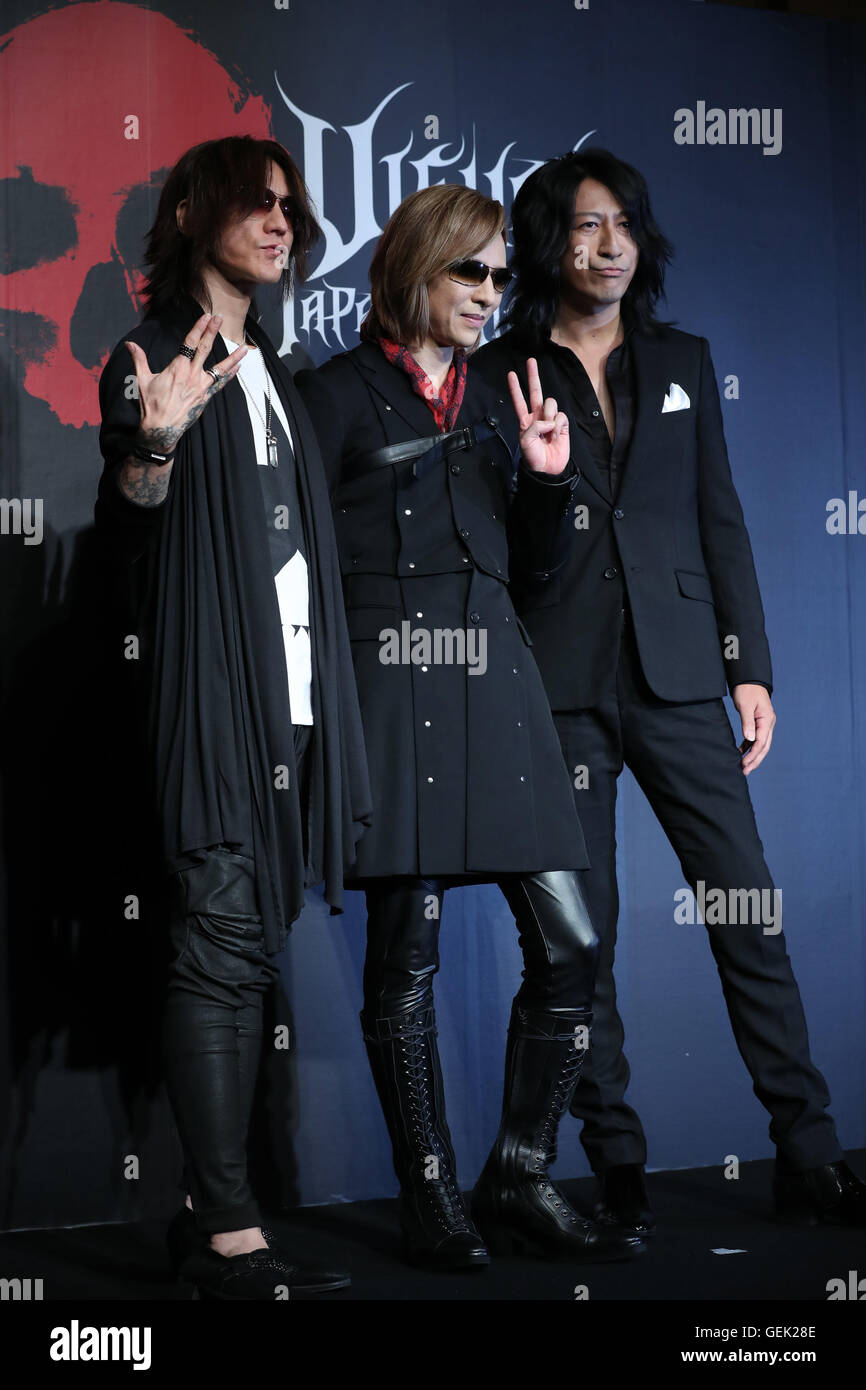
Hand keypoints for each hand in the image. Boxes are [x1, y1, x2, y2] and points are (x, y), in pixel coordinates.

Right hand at [124, 312, 245, 455]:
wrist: (161, 428)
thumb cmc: (151, 404)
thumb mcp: (143, 379)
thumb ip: (139, 359)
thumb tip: (129, 344)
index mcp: (177, 368)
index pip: (190, 342)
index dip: (198, 328)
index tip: (205, 317)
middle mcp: (192, 375)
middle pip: (205, 349)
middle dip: (212, 332)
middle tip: (220, 318)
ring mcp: (201, 386)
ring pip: (220, 368)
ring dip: (233, 356)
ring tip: (245, 347)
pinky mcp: (206, 397)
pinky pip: (221, 384)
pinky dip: (230, 374)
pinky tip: (238, 366)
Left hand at [507, 357, 569, 474]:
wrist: (547, 469)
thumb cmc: (533, 457)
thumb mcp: (526, 440)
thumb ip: (534, 426)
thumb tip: (549, 419)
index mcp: (525, 420)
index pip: (519, 401)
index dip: (515, 388)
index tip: (510, 374)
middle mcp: (537, 417)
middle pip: (536, 392)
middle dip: (533, 377)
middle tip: (531, 361)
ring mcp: (550, 420)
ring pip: (551, 404)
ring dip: (550, 415)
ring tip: (548, 432)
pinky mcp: (562, 425)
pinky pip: (561, 415)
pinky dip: (558, 425)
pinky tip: (556, 435)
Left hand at [732, 683, 775, 773]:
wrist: (749, 679)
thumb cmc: (747, 690)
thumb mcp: (745, 706)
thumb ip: (747, 723)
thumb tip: (749, 740)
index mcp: (767, 720)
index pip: (762, 742)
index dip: (753, 755)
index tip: (744, 764)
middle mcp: (768, 724)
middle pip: (764, 747)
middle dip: (755, 760)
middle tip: (744, 771)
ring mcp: (764, 724)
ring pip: (760, 744)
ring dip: (752, 755)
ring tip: (743, 766)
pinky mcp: (758, 723)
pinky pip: (755, 738)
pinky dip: (748, 746)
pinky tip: (740, 752)